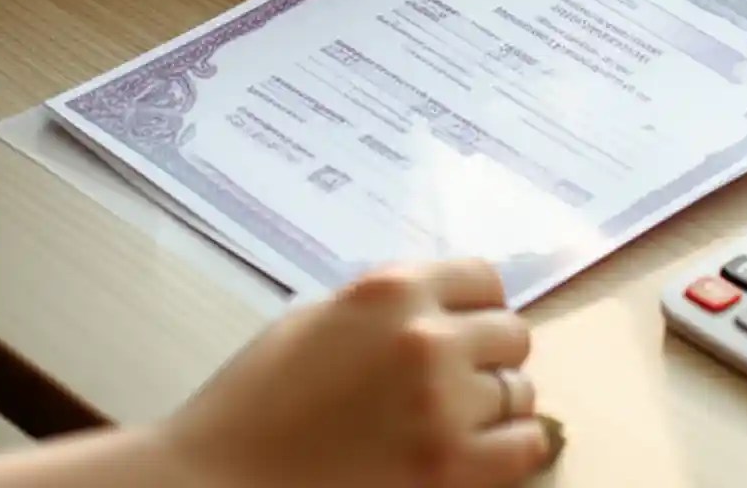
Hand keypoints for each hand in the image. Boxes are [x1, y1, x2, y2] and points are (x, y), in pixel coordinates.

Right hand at [160, 259, 546, 487]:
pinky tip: (478, 453)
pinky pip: (527, 445)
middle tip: (459, 383)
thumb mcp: (318, 321)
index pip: (484, 279)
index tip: (466, 329)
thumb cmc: (256, 404)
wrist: (219, 482)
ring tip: (456, 423)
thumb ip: (386, 309)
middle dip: (489, 358)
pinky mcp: (452, 466)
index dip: (477, 308)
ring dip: (496, 407)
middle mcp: (426, 338)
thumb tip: (446, 311)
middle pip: (512, 335)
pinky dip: (511, 448)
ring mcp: (444, 404)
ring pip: (521, 392)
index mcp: (391, 291)